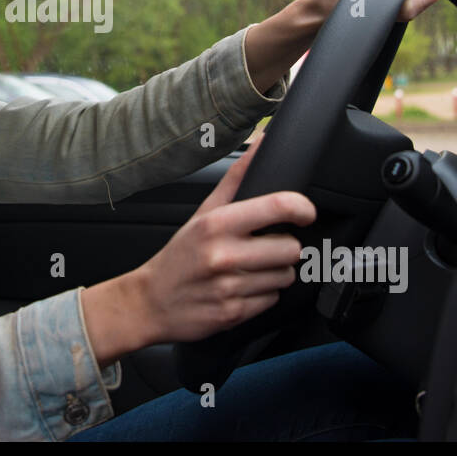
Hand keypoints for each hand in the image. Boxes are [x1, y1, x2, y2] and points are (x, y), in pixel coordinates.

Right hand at [131, 133, 315, 344]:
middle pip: (291, 248)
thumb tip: (263, 143)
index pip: (278, 207)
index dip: (302, 208)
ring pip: (286, 276)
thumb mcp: (204, 212)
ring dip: (275, 273)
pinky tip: (243, 287)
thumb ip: (236, 178)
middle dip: (284, 248)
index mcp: (217, 224)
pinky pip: (273, 299)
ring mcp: (229, 286)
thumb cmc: (181, 253)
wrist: (151, 301)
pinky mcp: (234, 313)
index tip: (305, 213)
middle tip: (265, 247)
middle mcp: (223, 254)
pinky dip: (263, 295)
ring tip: (252, 269)